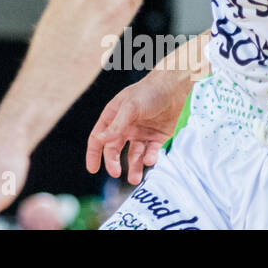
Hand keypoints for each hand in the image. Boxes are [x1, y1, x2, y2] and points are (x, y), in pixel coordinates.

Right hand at [85, 70, 189, 184]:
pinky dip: (150, 158)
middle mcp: (126, 127)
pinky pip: (151, 152)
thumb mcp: (129, 108)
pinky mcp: (158, 138)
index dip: (94, 153)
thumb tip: (99, 139)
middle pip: (115, 149)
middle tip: (116, 173)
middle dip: (114, 162)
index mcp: (113, 117)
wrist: (175, 88)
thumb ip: (116, 125)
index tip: (92, 169)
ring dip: (133, 167)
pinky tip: (150, 161)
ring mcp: (142, 133)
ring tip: (135, 179)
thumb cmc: (148, 93)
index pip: (98, 138)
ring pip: (134, 155)